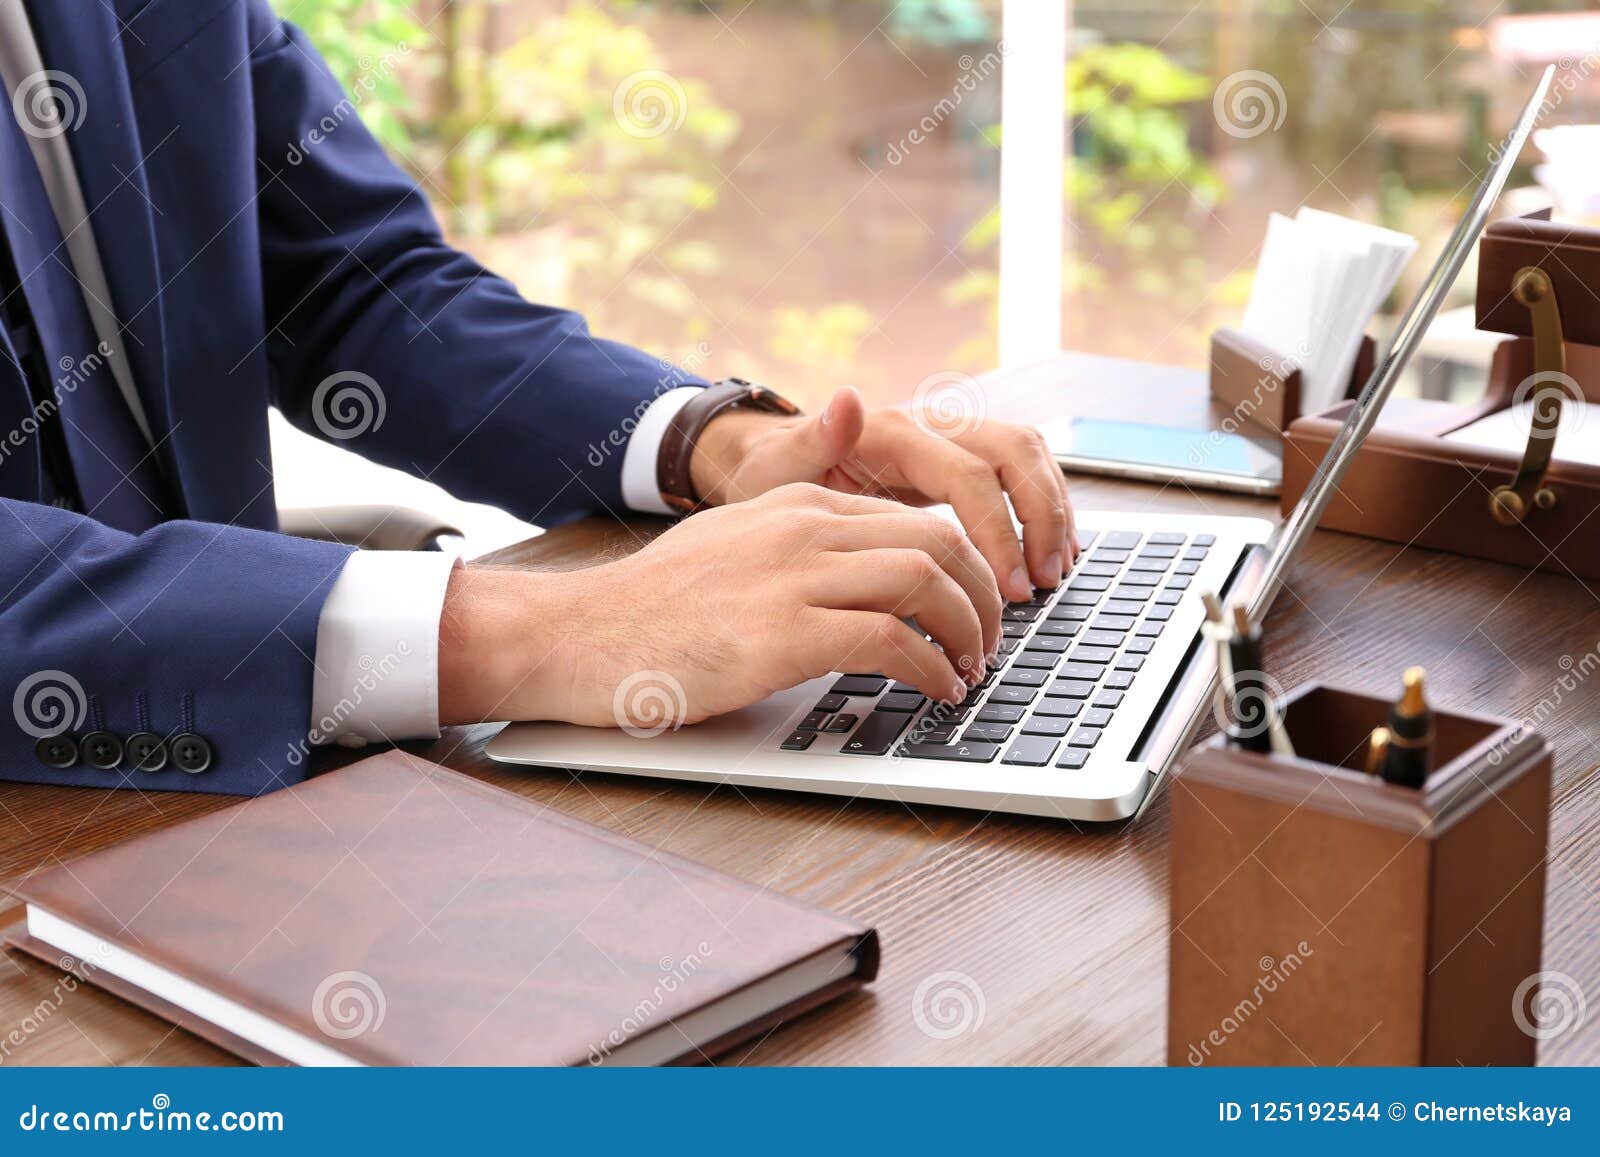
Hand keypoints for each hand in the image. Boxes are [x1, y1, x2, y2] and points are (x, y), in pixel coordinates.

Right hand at [438, 484, 1001, 728]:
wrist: (581, 634)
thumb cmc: (655, 604)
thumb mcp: (734, 539)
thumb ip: (800, 532)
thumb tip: (859, 558)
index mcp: (798, 503)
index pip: (918, 516)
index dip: (966, 565)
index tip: (976, 608)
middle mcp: (803, 528)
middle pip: (939, 539)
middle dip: (984, 594)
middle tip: (989, 641)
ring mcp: (793, 577)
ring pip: (926, 581)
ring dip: (968, 631)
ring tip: (970, 669)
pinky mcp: (781, 635)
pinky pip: (890, 639)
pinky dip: (930, 669)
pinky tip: (936, 691)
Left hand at [690, 386, 1076, 602]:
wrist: (773, 460)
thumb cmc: (774, 475)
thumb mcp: (778, 469)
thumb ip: (811, 441)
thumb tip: (846, 399)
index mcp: (894, 431)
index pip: (970, 476)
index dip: (998, 533)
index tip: (1009, 588)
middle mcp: (932, 424)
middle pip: (1016, 452)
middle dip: (1041, 518)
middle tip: (1043, 582)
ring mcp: (951, 438)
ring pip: (1029, 455)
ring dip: (1052, 512)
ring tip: (1055, 575)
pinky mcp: (960, 459)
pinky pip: (1020, 472)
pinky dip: (1044, 509)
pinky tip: (1048, 556)